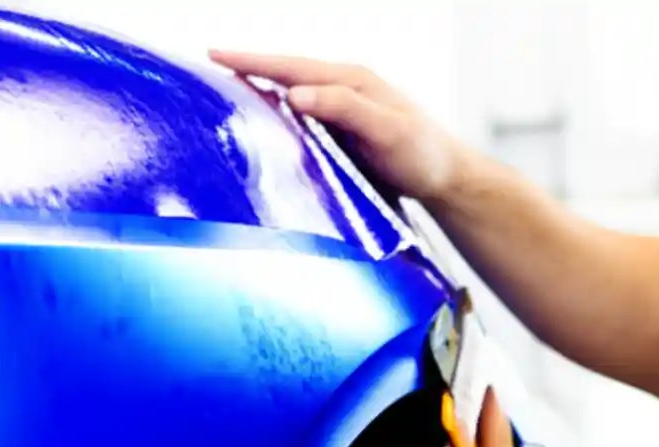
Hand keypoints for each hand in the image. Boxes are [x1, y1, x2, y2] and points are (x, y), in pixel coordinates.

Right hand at [208, 50, 464, 201]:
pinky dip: (277, 107)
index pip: (292, 67)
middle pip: (287, 71)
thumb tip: (296, 93)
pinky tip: (265, 117)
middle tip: (211, 62)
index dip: (253, 61)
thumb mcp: (387, 131)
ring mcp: (344, 108)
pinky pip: (302, 111)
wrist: (448, 178)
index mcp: (351, 82)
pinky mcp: (344, 129)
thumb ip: (345, 109)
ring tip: (227, 85)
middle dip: (249, 65)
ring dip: (261, 84)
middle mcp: (345, 88)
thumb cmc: (422, 155)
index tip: (217, 55)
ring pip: (293, 89)